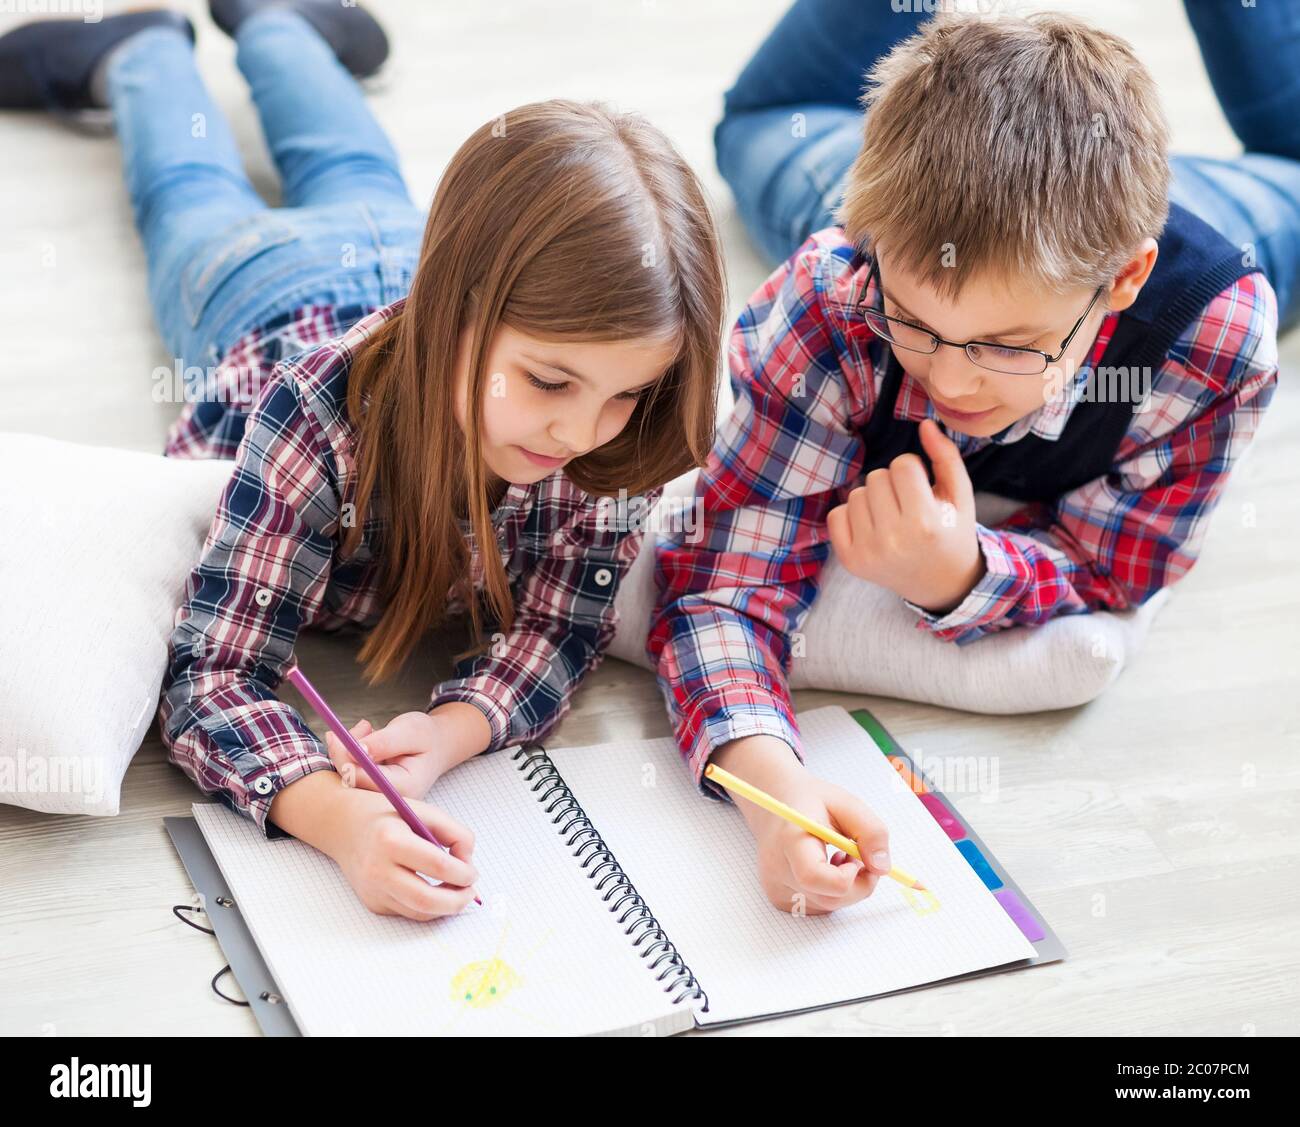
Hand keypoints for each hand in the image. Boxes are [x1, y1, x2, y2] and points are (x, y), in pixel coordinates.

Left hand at [323, 711, 444, 799]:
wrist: (436, 746)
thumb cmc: (427, 738)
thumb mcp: (412, 731)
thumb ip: (385, 742)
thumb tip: (354, 751)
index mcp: (405, 788)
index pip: (364, 780)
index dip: (344, 758)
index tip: (336, 735)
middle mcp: (389, 799)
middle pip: (350, 782)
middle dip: (345, 750)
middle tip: (361, 726)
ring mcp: (377, 797)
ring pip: (345, 775)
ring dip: (347, 747)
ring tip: (368, 727)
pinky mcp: (368, 790)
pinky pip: (347, 772)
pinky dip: (349, 751)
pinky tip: (365, 738)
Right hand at [329, 787, 478, 919]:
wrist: (346, 827)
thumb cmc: (389, 816)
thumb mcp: (424, 811)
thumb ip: (454, 833)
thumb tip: (467, 863)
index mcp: (391, 840)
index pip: (437, 866)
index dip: (463, 873)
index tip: (473, 872)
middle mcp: (377, 869)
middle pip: (426, 900)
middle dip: (457, 901)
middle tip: (471, 893)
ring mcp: (372, 890)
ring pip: (418, 912)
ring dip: (445, 907)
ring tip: (457, 892)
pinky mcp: (372, 902)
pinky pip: (407, 912)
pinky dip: (427, 906)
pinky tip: (436, 892)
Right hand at [749, 770, 891, 915]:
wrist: (776, 805)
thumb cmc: (812, 802)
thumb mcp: (847, 804)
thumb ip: (871, 832)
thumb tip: (882, 869)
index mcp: (790, 839)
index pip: (814, 876)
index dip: (846, 877)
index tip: (856, 859)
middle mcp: (777, 868)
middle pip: (828, 899)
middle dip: (857, 884)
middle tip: (859, 858)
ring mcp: (775, 886)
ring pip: (827, 906)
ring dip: (846, 888)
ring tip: (839, 856)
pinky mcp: (779, 898)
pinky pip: (818, 907)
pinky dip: (832, 893)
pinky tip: (825, 868)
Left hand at [827, 417, 984, 612]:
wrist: (942, 582)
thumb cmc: (951, 531)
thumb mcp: (960, 495)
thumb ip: (946, 456)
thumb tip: (926, 425)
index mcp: (924, 522)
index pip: (902, 465)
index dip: (913, 470)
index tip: (923, 488)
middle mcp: (893, 540)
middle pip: (876, 476)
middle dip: (892, 484)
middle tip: (908, 505)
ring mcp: (868, 552)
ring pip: (856, 494)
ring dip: (873, 499)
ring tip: (892, 517)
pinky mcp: (850, 560)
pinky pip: (836, 514)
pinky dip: (852, 516)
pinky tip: (873, 528)